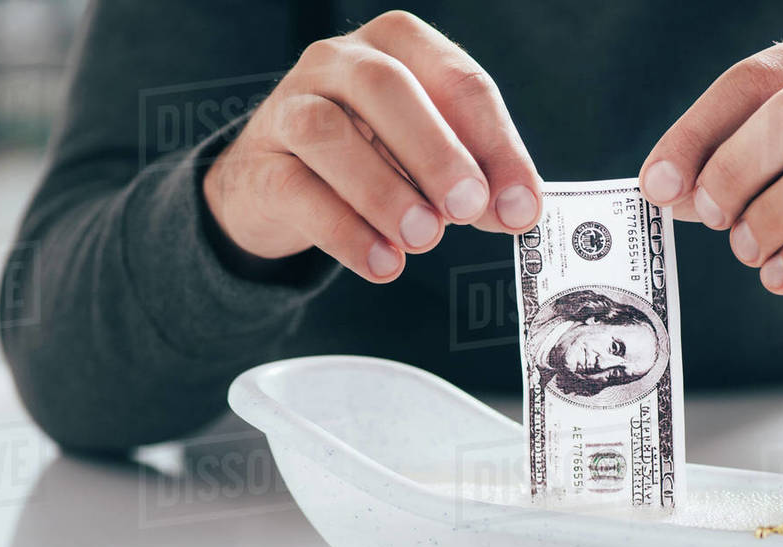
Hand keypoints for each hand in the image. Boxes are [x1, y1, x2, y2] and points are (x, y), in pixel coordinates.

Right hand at [203, 10, 540, 282]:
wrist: (278, 185)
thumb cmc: (373, 159)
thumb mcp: (431, 161)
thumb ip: (476, 180)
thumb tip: (516, 211)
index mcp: (401, 47)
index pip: (459, 82)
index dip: (497, 146)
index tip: (522, 207)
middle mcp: (341, 61)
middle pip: (389, 88)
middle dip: (436, 152)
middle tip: (468, 208)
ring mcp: (290, 106)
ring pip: (328, 132)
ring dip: (383, 189)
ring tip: (423, 238)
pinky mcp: (260, 165)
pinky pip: (297, 192)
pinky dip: (345, 233)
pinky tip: (383, 264)